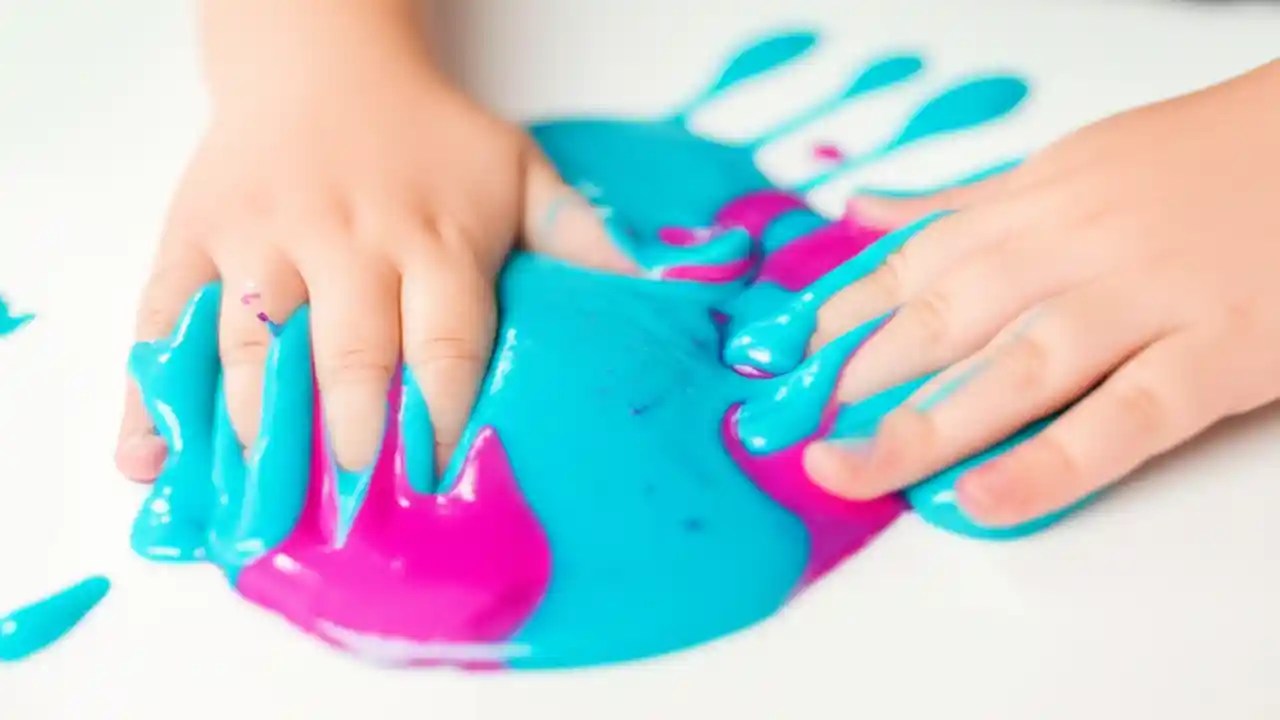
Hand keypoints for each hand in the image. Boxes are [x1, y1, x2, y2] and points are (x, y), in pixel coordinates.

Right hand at [116, 11, 622, 478]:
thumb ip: (576, 237)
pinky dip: (153, 395)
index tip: (439, 479)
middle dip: (351, 434)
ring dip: (257, 432)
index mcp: (432, 235)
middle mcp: (347, 240)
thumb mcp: (517, 169)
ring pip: (253, 346)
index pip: (444, 339)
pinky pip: (165, 321)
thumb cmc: (428, 137)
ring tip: (265, 506)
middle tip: (354, 507)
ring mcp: (263, 238)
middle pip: (349, 352)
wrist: (320, 59)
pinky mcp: (194, 236)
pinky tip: (151, 460)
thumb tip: (652, 295)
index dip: (441, 412)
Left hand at [803, 60, 1279, 526]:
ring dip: (924, 423)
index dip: (843, 320)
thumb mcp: (1072, 166)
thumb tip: (864, 213)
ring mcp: (1148, 300)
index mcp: (1038, 203)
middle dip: (860, 375)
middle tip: (790, 429)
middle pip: (949, 317)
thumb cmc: (1204, 164)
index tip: (783, 367)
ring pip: (1016, 367)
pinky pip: (1124, 417)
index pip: (915, 266)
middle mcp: (1078, 246)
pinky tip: (982, 499)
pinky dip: (1052, 463)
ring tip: (851, 469)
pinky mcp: (1218, 353)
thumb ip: (965, 205)